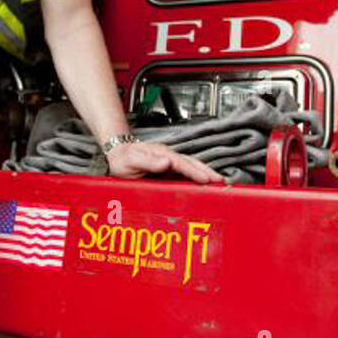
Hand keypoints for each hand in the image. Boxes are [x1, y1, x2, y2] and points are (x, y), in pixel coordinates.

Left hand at [105, 140, 224, 183]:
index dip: (194, 171)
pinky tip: (203, 183)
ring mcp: (169, 162)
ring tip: (218, 182)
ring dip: (205, 173)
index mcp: (161, 154)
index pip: (181, 163)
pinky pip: (185, 172)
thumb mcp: (132, 160)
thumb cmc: (123, 158)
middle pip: (191, 163)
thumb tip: (167, 162)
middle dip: (207, 171)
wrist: (117, 154)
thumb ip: (148, 161)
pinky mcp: (169, 168)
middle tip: (220, 181)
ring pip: (191, 166)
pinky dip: (197, 176)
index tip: (206, 178)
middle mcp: (168, 156)